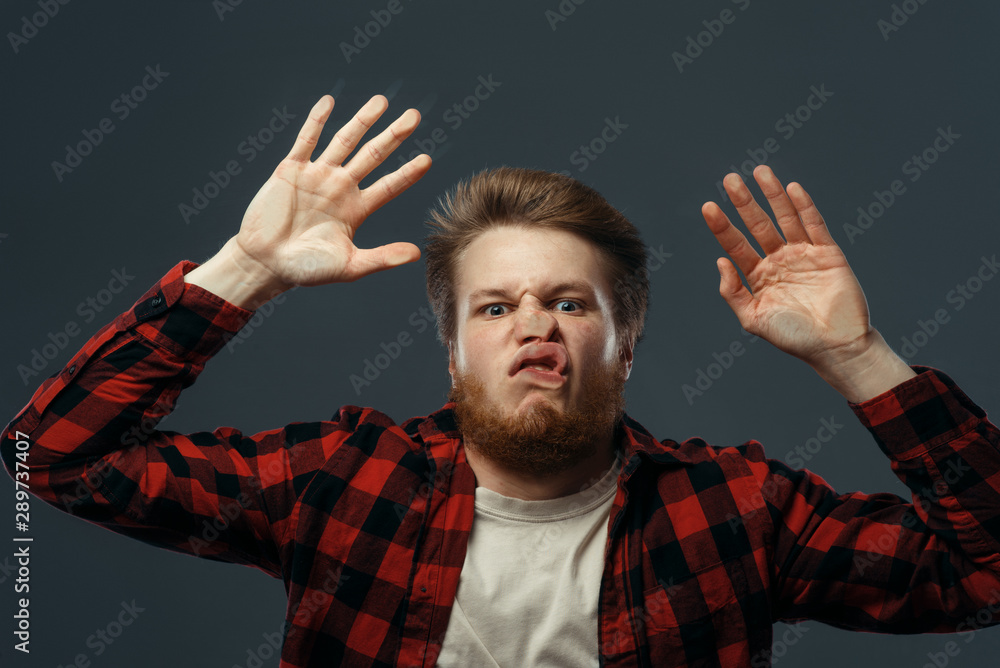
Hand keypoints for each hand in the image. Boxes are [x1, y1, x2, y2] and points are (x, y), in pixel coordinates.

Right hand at [233, 94, 430, 288]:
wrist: (266, 263)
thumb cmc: (307, 269)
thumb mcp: (350, 266)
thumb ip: (382, 258)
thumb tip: (417, 254)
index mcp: (357, 209)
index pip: (389, 186)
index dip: (407, 173)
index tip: (427, 159)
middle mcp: (341, 188)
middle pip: (373, 155)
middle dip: (393, 136)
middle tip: (414, 117)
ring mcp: (317, 176)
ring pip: (345, 141)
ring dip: (362, 121)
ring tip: (381, 102)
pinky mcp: (291, 170)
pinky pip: (306, 140)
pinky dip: (317, 121)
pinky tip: (329, 101)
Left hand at [701, 165, 871, 368]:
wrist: (834, 347)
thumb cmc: (793, 337)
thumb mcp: (753, 319)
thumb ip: (733, 293)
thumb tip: (720, 262)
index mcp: (758, 276)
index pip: (735, 245)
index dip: (722, 226)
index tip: (707, 207)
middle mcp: (779, 261)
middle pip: (758, 225)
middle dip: (744, 202)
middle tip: (730, 180)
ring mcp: (803, 254)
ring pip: (785, 218)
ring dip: (772, 195)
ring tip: (760, 172)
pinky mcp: (828, 253)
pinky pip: (814, 225)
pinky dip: (804, 207)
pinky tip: (792, 189)